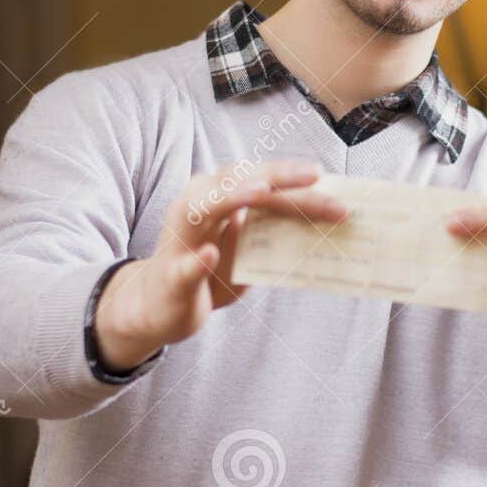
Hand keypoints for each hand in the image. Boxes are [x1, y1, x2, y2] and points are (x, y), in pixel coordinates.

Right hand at [94, 159, 349, 370]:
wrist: (158, 309)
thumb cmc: (207, 275)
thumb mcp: (246, 252)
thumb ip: (272, 235)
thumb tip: (320, 224)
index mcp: (218, 198)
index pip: (258, 180)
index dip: (292, 178)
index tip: (328, 177)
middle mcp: (197, 207)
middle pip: (238, 182)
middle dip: (278, 179)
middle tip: (316, 177)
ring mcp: (181, 239)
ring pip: (204, 207)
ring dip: (234, 197)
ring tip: (263, 192)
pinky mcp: (170, 275)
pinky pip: (183, 266)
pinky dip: (197, 260)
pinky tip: (211, 254)